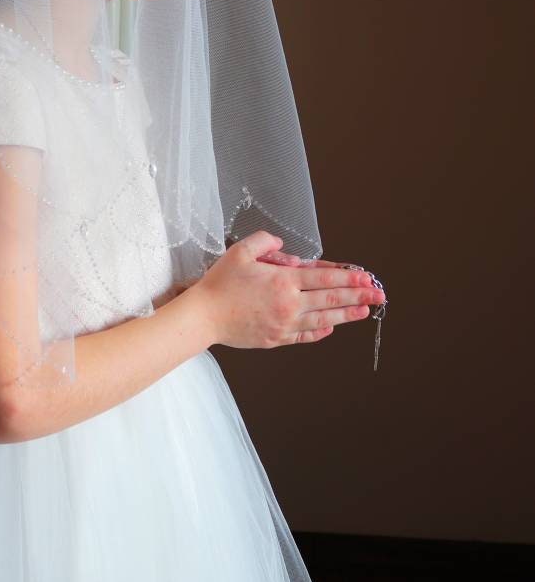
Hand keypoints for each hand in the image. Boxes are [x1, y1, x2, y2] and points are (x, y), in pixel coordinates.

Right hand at [193, 231, 385, 349]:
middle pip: (331, 300)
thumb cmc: (219, 284)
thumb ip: (265, 242)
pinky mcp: (276, 339)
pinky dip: (321, 331)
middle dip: (358, 296)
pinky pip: (305, 335)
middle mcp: (289, 304)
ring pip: (323, 319)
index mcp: (283, 281)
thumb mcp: (240, 252)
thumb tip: (285, 248)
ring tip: (365, 311)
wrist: (203, 317)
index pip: (324, 278)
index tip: (366, 277)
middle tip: (379, 294)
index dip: (348, 278)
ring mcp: (284, 324)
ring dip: (347, 315)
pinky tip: (331, 327)